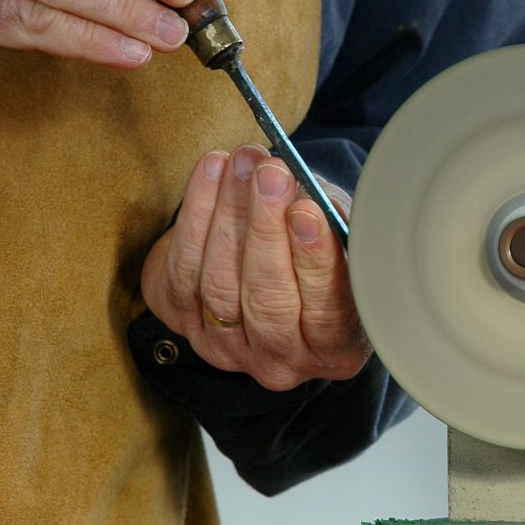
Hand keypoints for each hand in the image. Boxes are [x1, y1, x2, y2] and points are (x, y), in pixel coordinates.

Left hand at [141, 144, 370, 389]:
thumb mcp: (344, 237)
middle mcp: (280, 361)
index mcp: (335, 348)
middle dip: (265, 230)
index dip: (314, 261)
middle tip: (270, 175)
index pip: (327, 313)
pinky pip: (181, 272)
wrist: (269, 256)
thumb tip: (308, 197)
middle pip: (267, 302)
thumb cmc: (318, 245)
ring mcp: (225, 349)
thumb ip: (335, 226)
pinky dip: (195, 215)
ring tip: (243, 163)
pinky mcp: (181, 323)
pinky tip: (212, 172)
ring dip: (229, 214)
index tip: (306, 212)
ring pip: (219, 285)